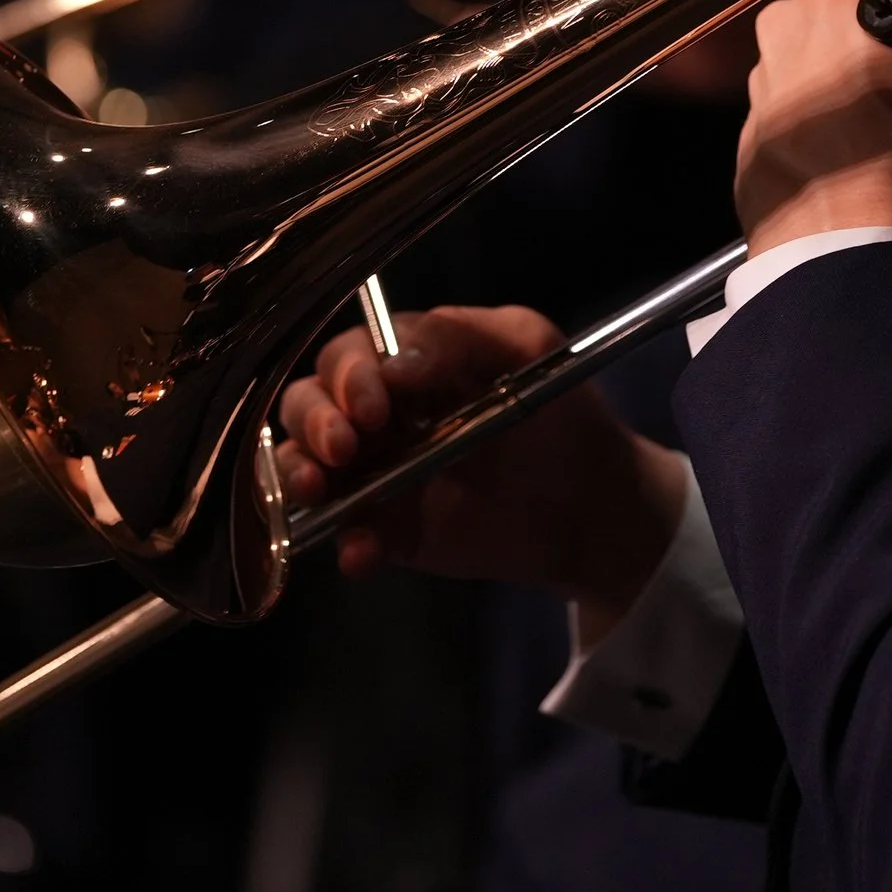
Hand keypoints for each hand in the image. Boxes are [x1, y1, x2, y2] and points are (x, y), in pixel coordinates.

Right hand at [275, 306, 688, 636]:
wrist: (594, 502)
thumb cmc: (561, 410)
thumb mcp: (524, 349)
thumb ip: (457, 339)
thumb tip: (391, 364)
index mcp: (404, 359)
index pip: (348, 355)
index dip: (349, 376)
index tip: (373, 405)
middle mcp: (376, 412)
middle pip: (308, 403)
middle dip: (314, 421)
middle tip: (343, 447)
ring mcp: (375, 472)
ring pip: (303, 464)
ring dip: (296, 473)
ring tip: (318, 490)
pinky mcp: (388, 529)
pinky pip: (346, 535)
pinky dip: (346, 543)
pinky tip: (361, 553)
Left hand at [736, 0, 891, 253]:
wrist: (836, 242)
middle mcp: (783, 28)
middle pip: (835, 0)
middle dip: (873, 17)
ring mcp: (759, 84)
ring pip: (809, 55)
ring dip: (844, 70)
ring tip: (889, 111)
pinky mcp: (751, 136)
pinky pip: (792, 109)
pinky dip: (820, 118)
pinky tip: (853, 148)